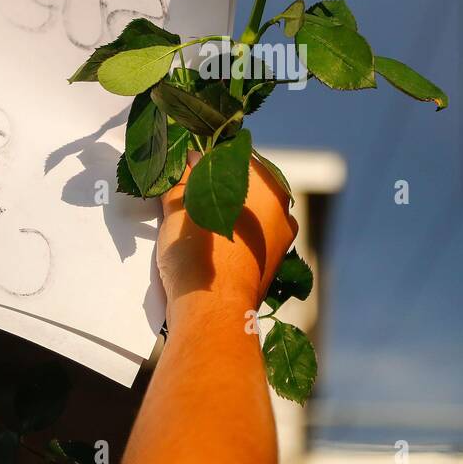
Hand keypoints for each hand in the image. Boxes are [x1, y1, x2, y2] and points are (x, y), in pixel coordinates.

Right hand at [157, 150, 297, 324]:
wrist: (214, 310)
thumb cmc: (198, 253)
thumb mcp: (180, 207)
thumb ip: (185, 178)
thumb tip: (191, 160)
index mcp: (264, 182)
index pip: (234, 153)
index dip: (208, 155)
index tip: (188, 163)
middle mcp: (281, 205)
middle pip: (245, 181)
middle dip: (218, 183)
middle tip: (188, 191)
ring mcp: (282, 234)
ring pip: (251, 209)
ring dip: (228, 208)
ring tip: (197, 219)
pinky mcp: (275, 260)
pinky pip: (254, 234)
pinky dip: (236, 233)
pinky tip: (214, 241)